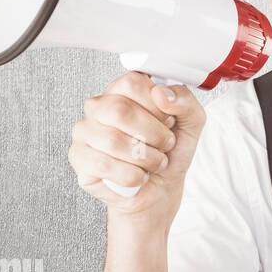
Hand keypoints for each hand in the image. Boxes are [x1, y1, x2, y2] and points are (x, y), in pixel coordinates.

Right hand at [68, 71, 205, 225]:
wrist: (161, 189)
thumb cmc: (171, 152)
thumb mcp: (191, 123)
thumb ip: (185, 101)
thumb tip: (161, 93)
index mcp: (124, 91)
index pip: (132, 82)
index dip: (157, 105)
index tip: (168, 120)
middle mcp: (100, 106)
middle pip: (119, 110)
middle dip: (153, 134)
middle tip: (165, 144)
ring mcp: (85, 131)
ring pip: (112, 140)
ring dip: (145, 158)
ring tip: (154, 162)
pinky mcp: (79, 158)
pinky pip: (103, 165)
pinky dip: (131, 175)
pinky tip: (138, 175)